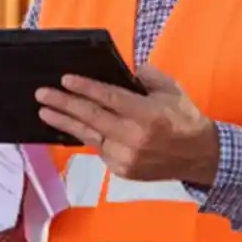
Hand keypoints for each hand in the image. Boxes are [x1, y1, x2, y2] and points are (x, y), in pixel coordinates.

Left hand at [35, 64, 219, 185]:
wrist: (199, 157)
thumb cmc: (183, 118)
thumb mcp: (171, 89)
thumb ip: (146, 76)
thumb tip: (122, 71)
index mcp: (147, 115)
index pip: (109, 98)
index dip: (85, 88)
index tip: (65, 78)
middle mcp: (134, 138)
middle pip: (91, 117)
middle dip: (63, 104)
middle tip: (42, 94)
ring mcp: (126, 157)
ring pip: (89, 135)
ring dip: (65, 122)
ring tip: (44, 111)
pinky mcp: (122, 170)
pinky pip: (98, 148)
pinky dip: (85, 136)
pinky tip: (70, 126)